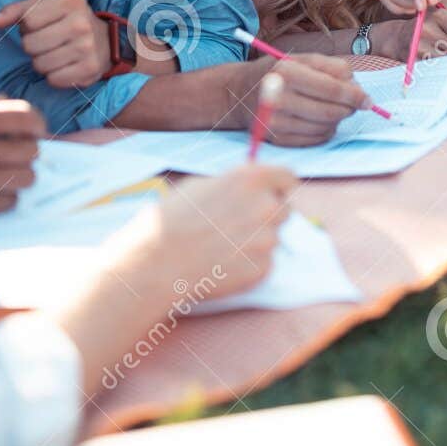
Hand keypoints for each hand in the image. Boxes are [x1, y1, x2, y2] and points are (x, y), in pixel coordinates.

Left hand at [0, 0, 112, 87]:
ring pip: (39, 65)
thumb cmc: (67, 21)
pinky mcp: (90, 68)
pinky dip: (55, 76)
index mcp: (69, 0)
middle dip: (33, 47)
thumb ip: (15, 11)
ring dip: (42, 62)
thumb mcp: (45, 7)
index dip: (27, 27)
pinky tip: (65, 65)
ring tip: (56, 53)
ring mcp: (87, 47)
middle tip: (48, 42)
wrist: (106, 41)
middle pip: (30, 45)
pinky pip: (53, 79)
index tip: (41, 26)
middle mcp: (81, 22)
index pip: (27, 21)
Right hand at [0, 100, 44, 231]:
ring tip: (1, 174)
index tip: (37, 131)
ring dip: (19, 177)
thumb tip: (19, 109)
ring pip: (26, 177)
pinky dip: (5, 198)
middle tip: (17, 155)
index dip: (38, 123)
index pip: (23, 116)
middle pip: (31, 150)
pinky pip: (11, 201)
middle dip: (28, 153)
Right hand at [152, 164, 294, 299]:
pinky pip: (264, 263)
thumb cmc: (173, 220)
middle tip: (240, 225)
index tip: (277, 193)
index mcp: (251, 179)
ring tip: (222, 246)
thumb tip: (249, 189)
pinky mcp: (262, 269)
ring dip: (256, 242)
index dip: (281, 186)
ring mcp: (267, 240)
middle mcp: (266, 206)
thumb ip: (234, 185)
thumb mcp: (201, 185)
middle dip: (268, 215)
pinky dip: (248, 264)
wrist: (158, 261)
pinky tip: (222, 263)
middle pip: (285, 209)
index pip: (288, 177)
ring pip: (272, 238)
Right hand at [234, 55, 368, 147]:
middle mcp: (279, 98)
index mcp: (287, 72)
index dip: (355, 96)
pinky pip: (315, 140)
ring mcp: (277, 122)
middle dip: (349, 109)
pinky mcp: (277, 140)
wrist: (240, 93)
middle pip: (331, 112)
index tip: (368, 100)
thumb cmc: (278, 72)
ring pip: (326, 128)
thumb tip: (358, 90)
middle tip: (354, 104)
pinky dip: (325, 131)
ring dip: (337, 120)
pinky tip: (320, 120)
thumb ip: (333, 68)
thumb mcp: (302, 58)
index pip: (333, 89)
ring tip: (332, 109)